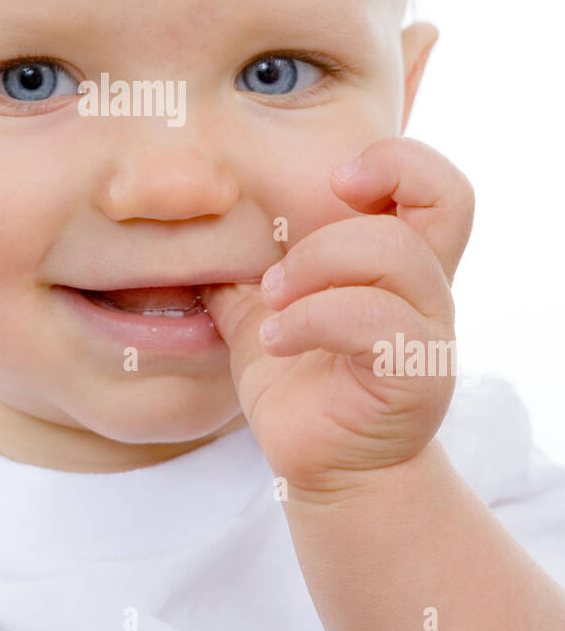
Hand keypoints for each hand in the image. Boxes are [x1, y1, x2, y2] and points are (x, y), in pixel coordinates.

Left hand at [200, 137, 473, 498]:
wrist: (324, 468)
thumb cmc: (297, 379)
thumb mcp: (263, 301)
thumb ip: (243, 254)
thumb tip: (182, 213)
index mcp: (399, 258)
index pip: (437, 185)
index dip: (397, 162)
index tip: (335, 179)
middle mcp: (428, 288)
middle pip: (447, 199)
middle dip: (366, 193)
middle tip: (298, 235)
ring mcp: (427, 331)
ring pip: (397, 253)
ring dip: (317, 264)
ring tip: (273, 297)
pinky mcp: (414, 375)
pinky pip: (372, 321)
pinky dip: (311, 319)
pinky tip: (275, 339)